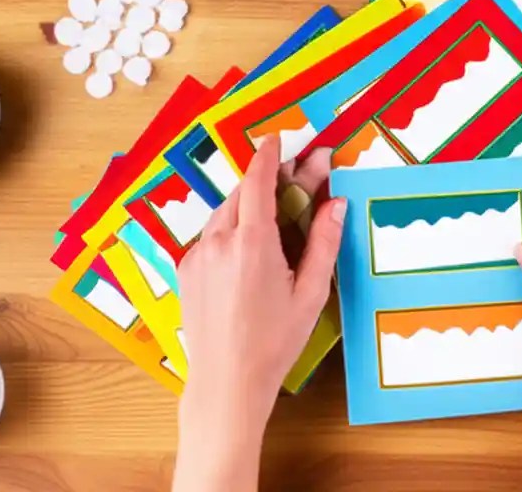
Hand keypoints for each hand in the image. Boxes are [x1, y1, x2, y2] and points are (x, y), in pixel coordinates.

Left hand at [174, 138, 343, 491]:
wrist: (226, 382)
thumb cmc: (274, 342)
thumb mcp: (310, 293)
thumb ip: (324, 243)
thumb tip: (336, 203)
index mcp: (253, 243)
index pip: (258, 181)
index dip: (269, 155)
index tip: (277, 139)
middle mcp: (218, 242)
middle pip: (241, 193)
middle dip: (265, 182)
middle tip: (294, 182)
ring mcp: (197, 256)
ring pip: (223, 214)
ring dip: (246, 207)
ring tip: (273, 220)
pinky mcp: (186, 270)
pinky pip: (210, 236)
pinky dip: (230, 231)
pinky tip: (249, 252)